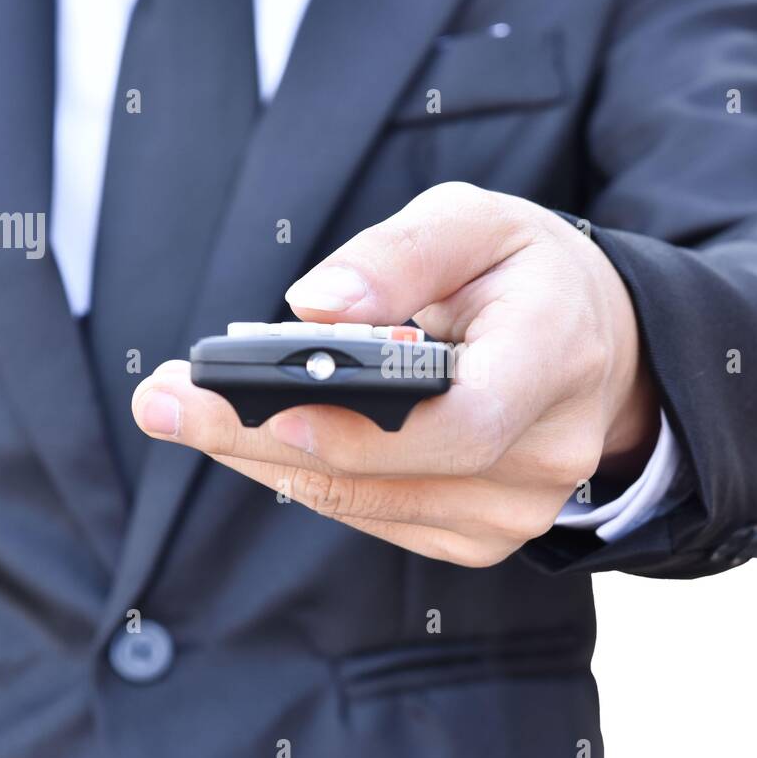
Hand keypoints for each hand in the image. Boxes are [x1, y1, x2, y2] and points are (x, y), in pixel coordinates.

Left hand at [133, 182, 658, 566]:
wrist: (594, 342)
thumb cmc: (527, 274)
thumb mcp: (477, 221)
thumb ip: (400, 254)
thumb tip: (311, 310)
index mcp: (555, 356)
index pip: (463, 420)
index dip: (362, 430)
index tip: (265, 407)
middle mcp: (546, 452)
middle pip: (391, 472)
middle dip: (262, 436)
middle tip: (162, 401)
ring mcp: (517, 509)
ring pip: (368, 502)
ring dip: (266, 459)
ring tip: (181, 411)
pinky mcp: (482, 536)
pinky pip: (376, 517)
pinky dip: (308, 479)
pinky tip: (251, 439)